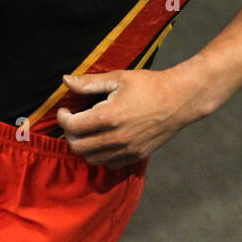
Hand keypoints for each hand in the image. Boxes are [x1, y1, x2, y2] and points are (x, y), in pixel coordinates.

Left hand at [55, 69, 200, 167]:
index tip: (65, 110)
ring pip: (91, 159)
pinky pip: (109, 163)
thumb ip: (89, 82)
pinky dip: (100, 154)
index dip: (62, 118)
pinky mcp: (136, 155)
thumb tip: (65, 80)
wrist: (180, 99)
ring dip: (84, 145)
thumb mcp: (118, 78)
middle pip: (77, 147)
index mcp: (108, 117)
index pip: (71, 127)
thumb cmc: (149, 85)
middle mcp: (116, 138)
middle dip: (69, 133)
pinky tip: (104, 138)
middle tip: (73, 121)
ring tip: (88, 130)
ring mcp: (127, 150)